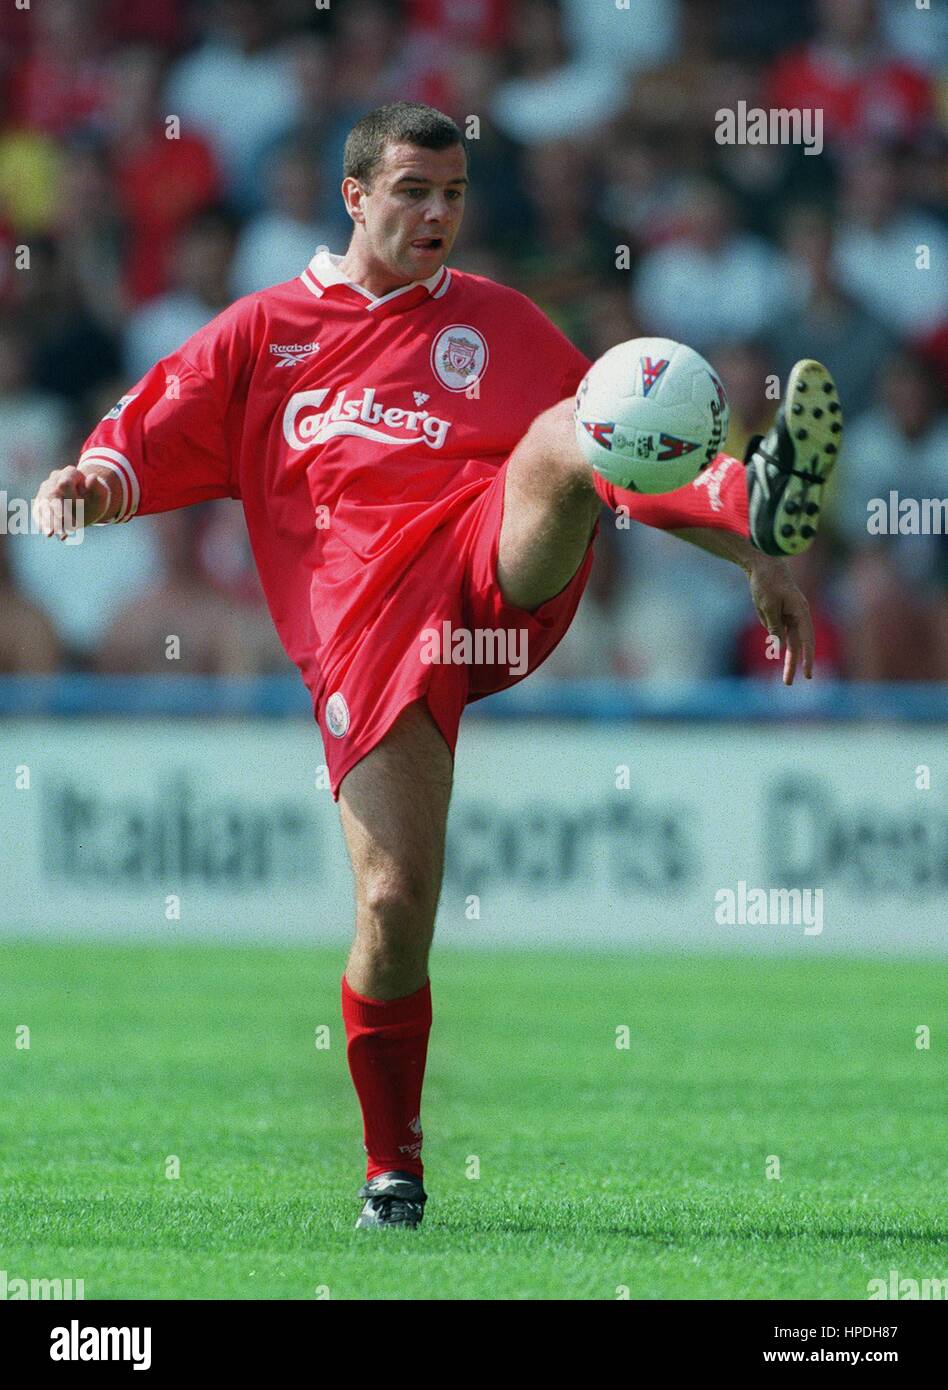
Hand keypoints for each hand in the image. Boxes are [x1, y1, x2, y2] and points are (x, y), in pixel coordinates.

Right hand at [32, 466, 111, 537]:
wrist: (88, 504)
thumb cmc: (95, 499)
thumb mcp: (101, 494)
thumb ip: (97, 487)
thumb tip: (93, 476)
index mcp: (70, 473)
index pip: (64, 484)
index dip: (65, 500)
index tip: (64, 517)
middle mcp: (54, 478)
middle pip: (50, 495)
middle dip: (53, 514)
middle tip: (58, 530)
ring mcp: (45, 488)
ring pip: (42, 504)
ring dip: (46, 519)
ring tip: (50, 534)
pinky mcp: (40, 500)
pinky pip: (38, 510)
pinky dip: (42, 522)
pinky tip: (47, 532)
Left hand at [747, 555, 814, 685]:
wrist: (763, 566)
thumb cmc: (767, 584)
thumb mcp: (767, 607)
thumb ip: (774, 627)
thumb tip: (781, 646)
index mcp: (801, 612)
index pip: (806, 640)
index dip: (807, 658)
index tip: (807, 674)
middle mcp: (799, 616)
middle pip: (797, 644)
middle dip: (792, 664)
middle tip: (788, 683)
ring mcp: (791, 616)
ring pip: (787, 640)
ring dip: (780, 650)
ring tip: (780, 669)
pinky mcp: (782, 615)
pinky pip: (776, 629)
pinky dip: (768, 625)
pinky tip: (762, 607)